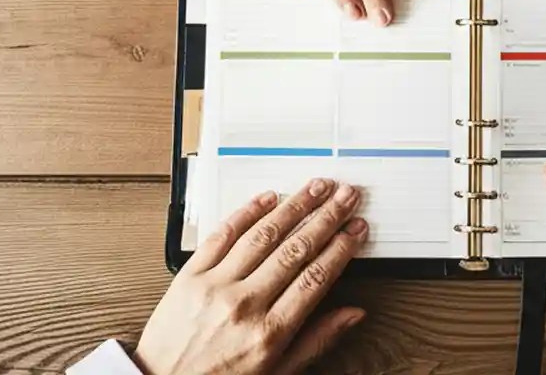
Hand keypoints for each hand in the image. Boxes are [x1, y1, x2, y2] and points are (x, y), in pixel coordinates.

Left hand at [134, 178, 368, 374]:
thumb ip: (316, 340)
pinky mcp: (189, 276)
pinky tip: (268, 198)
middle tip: (346, 196)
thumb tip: (353, 314)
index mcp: (270, 333)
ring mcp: (215, 287)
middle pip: (295, 250)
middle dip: (327, 218)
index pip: (316, 278)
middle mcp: (244, 305)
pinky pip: (222, 235)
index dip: (341, 248)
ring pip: (263, 236)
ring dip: (294, 206)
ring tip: (316, 187)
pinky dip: (247, 212)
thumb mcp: (277, 372)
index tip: (356, 228)